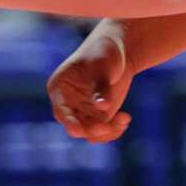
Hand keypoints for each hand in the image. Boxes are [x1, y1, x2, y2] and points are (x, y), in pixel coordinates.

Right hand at [47, 24, 134, 143]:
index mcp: (60, 87)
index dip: (69, 122)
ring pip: (90, 133)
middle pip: (76, 126)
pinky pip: (103, 132)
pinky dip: (114, 130)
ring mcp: (83, 111)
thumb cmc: (104, 52)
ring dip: (107, 132)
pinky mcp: (98, 116)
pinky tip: (126, 118)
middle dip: (91, 130)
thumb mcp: (102, 66)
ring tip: (124, 118)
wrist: (119, 51)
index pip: (61, 110)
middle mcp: (68, 103)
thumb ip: (101, 87)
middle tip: (108, 127)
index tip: (79, 130)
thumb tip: (103, 107)